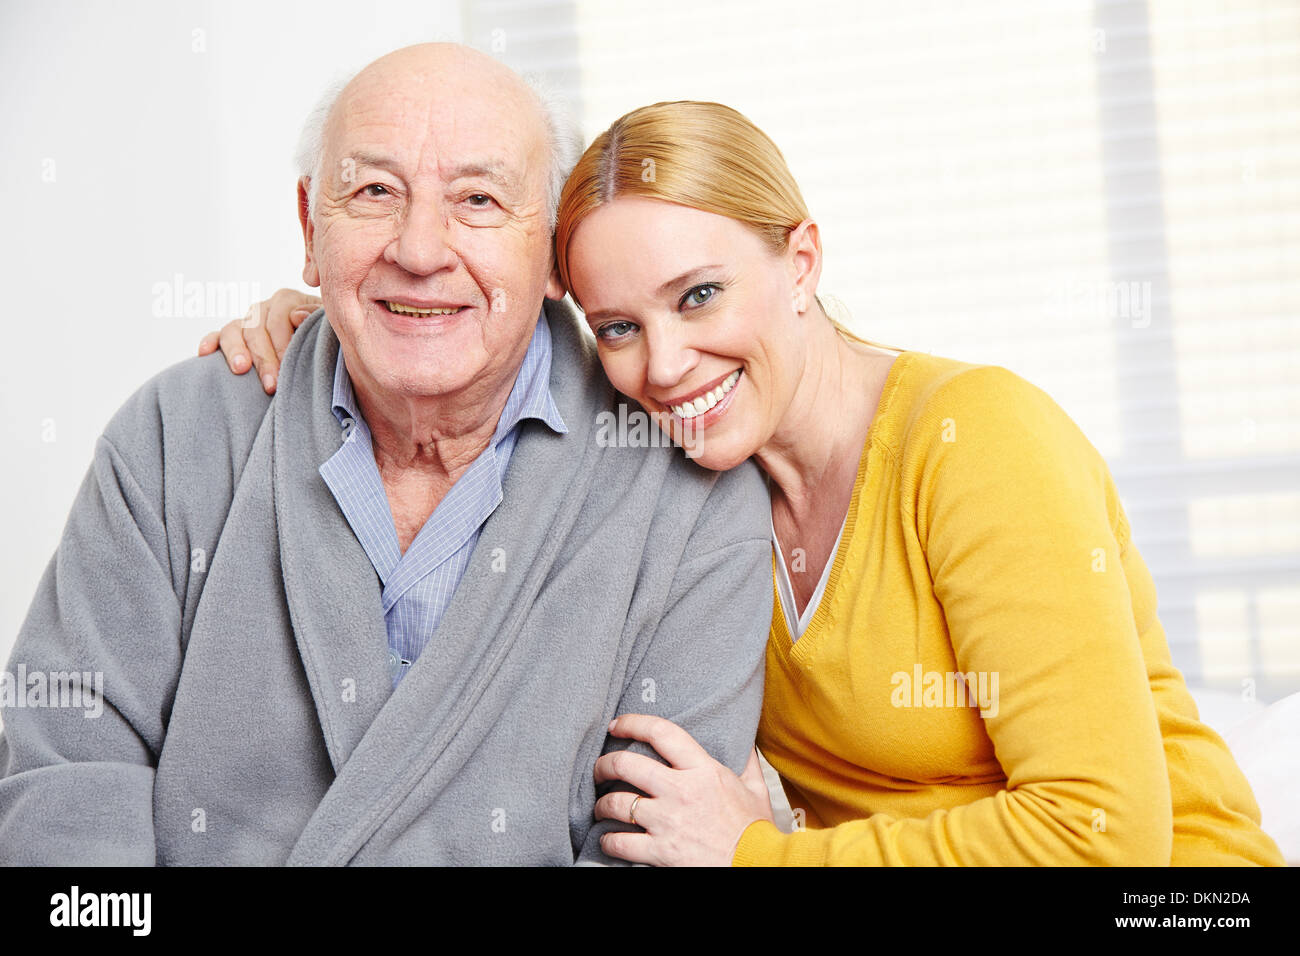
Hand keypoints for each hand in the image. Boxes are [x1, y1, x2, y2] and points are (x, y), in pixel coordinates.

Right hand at [197, 288, 320, 393]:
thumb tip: (297, 315)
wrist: (317, 351)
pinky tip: (206, 353)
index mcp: (288, 301)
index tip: (289, 365)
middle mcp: (264, 309)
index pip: (280, 317)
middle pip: (256, 328)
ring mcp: (246, 322)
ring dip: (237, 351)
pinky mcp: (231, 337)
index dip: (284, 342)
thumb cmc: (324, 340)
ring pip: (234, 330)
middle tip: (271, 385)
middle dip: (264, 357)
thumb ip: (317, 317)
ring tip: (241, 370)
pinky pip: (217, 336)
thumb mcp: (328, 328)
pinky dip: (210, 342)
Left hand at [593, 714, 774, 866]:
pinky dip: (608, 841)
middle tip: (599, 769)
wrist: (758, 866)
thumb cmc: (756, 829)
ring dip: (602, 804)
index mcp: (702, 770)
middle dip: (604, 764)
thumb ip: (746, 760)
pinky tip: (608, 839)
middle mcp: (681, 791)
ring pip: (615, 803)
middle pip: (625, 764)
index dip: (632, 723)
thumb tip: (744, 740)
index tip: (617, 725)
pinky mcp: (660, 852)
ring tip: (601, 807)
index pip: (660, 732)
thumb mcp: (756, 788)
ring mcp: (667, 822)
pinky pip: (619, 843)